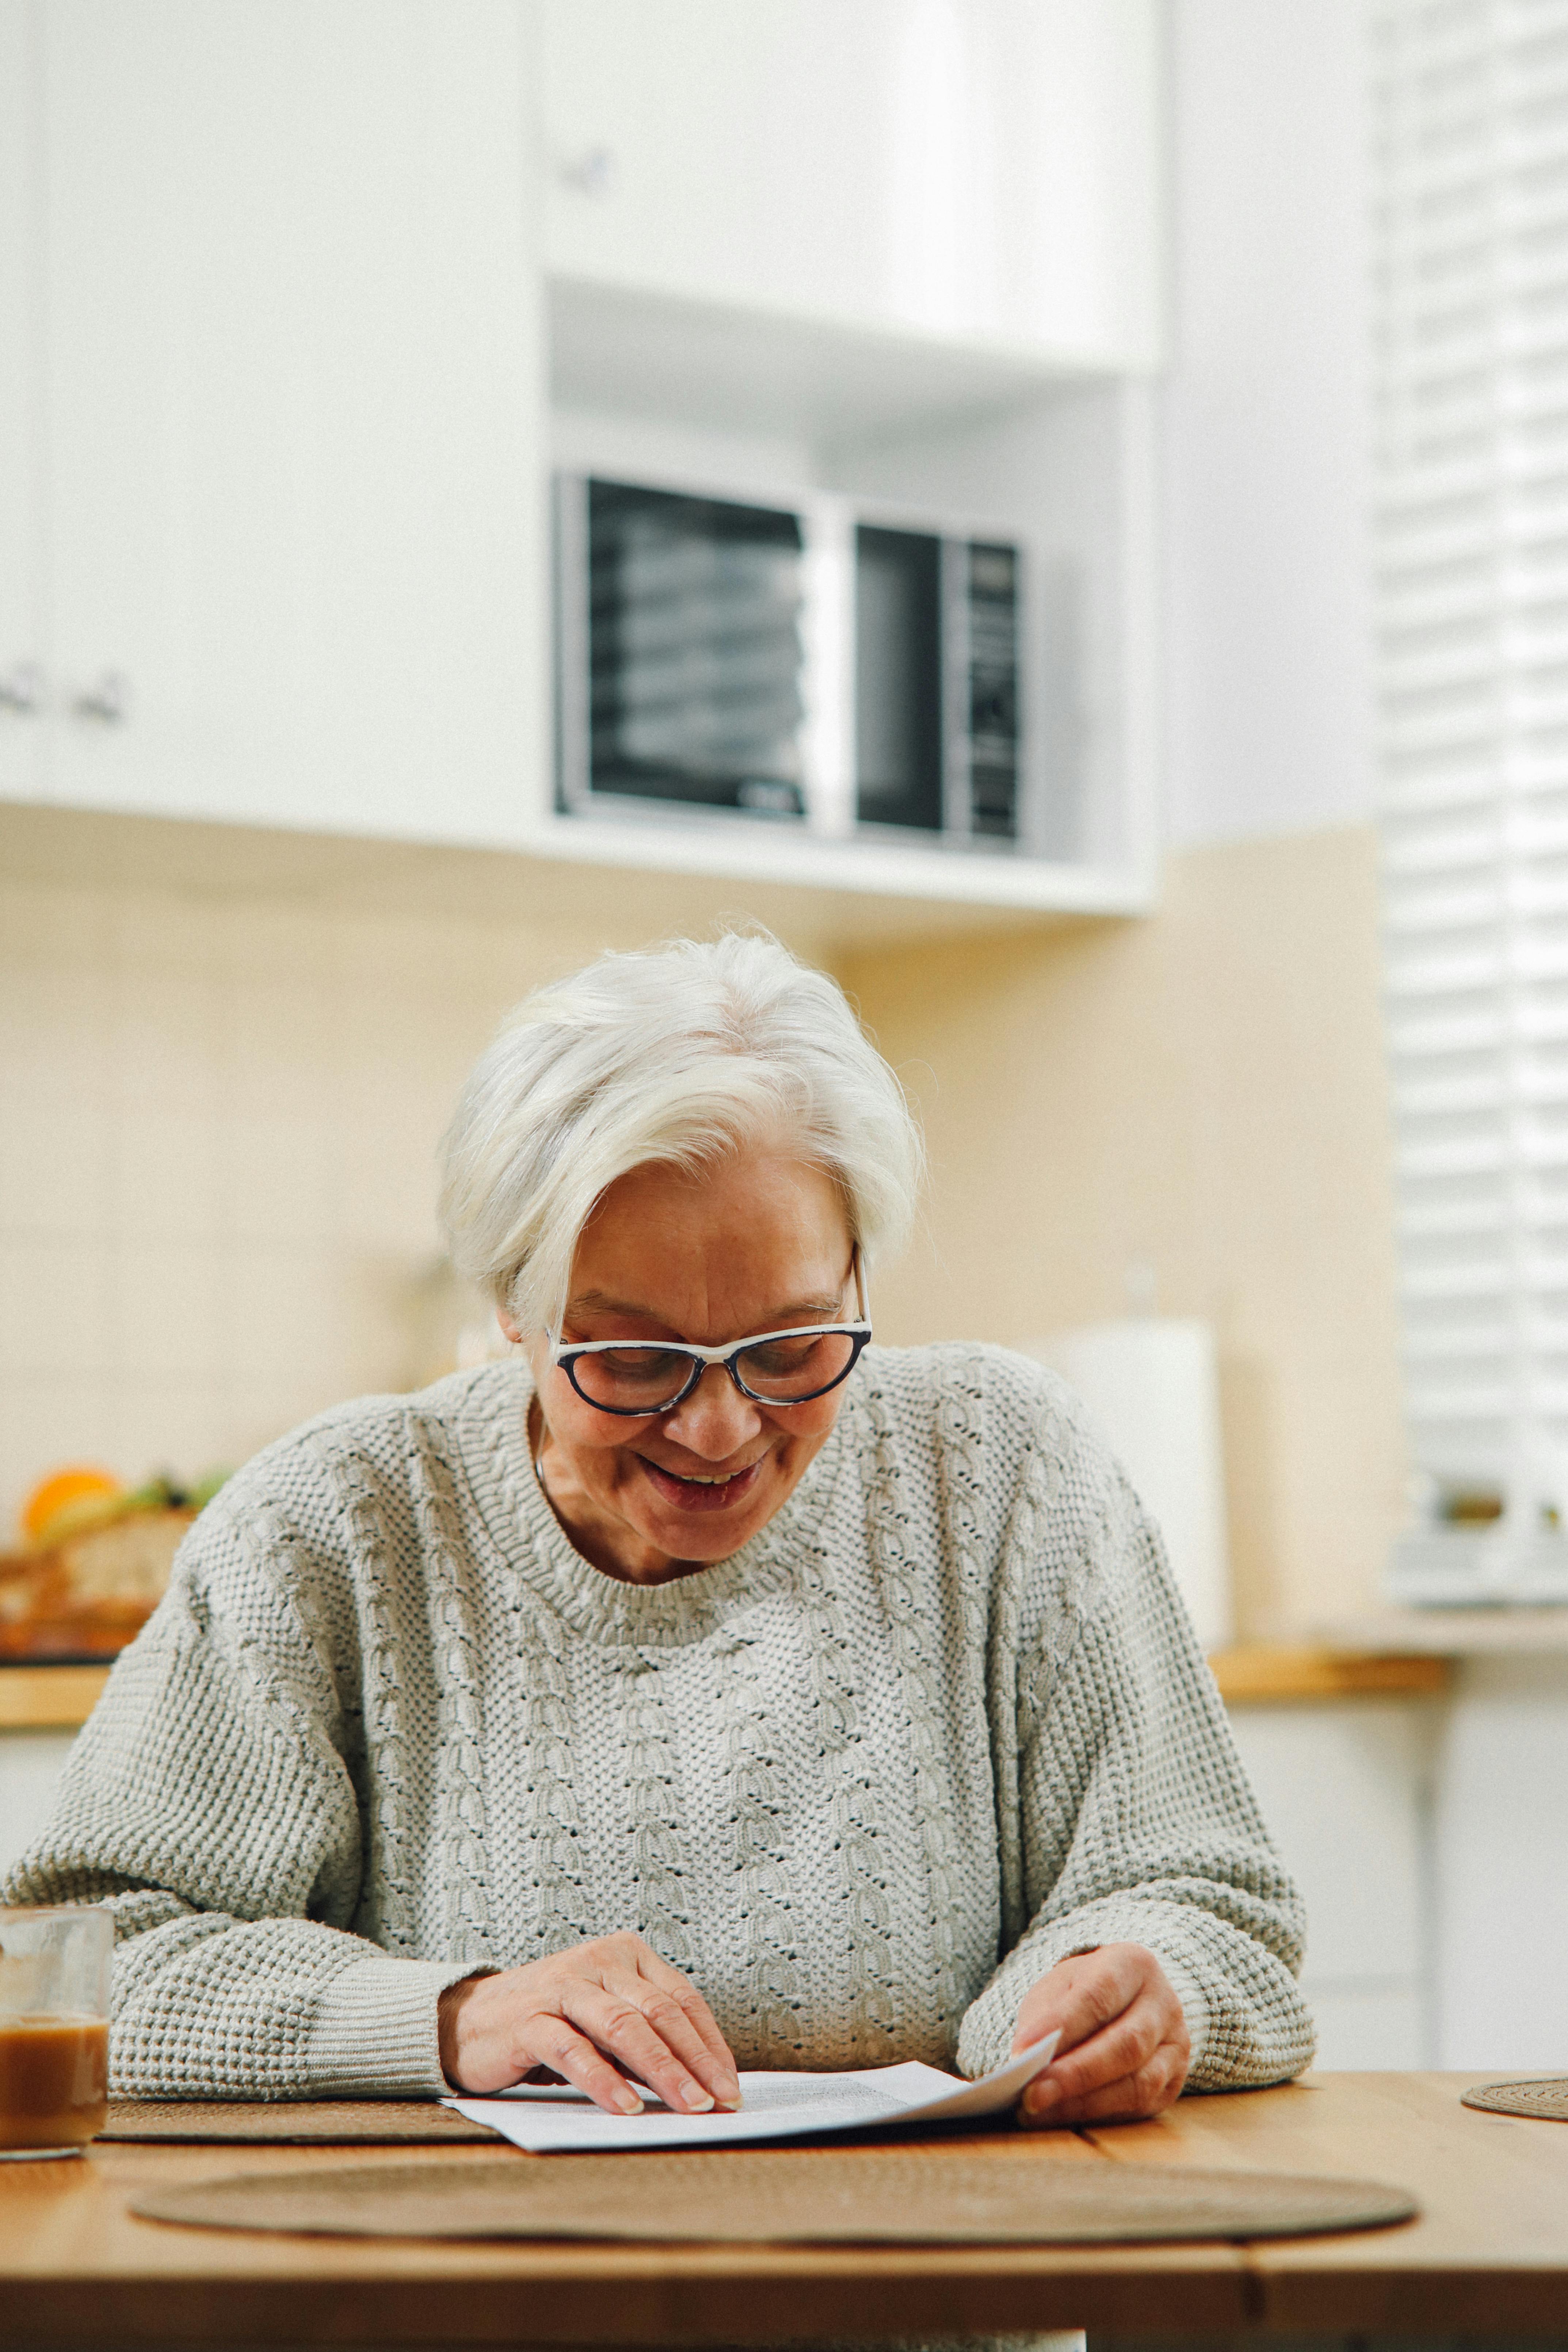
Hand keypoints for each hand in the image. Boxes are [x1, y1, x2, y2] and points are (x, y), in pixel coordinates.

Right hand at [438, 1932, 741, 2115]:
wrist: (468, 2021)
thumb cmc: (552, 2024)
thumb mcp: (606, 2023)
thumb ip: (646, 2042)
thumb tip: (701, 2084)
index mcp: (624, 1955)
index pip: (681, 1999)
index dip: (710, 2044)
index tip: (731, 2085)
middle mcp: (597, 1962)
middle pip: (659, 2012)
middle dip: (695, 2061)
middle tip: (719, 2102)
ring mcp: (562, 1987)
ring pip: (623, 2026)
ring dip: (661, 2070)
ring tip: (687, 2106)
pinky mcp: (529, 2019)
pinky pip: (574, 2049)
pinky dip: (604, 2080)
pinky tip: (626, 2107)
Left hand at [1010, 1942, 1190, 2125]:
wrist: (1124, 2002)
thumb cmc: (1084, 1992)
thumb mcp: (1059, 1988)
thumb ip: (1044, 2018)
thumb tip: (1026, 2058)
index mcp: (1134, 1965)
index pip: (1099, 1996)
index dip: (1061, 2026)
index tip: (1022, 2050)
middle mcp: (1164, 2005)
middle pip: (1126, 2045)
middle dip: (1074, 2074)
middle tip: (1031, 2093)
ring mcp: (1175, 2047)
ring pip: (1138, 2083)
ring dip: (1084, 2102)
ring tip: (1040, 2110)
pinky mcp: (1173, 2084)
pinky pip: (1139, 2107)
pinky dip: (1097, 2115)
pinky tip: (1062, 2116)